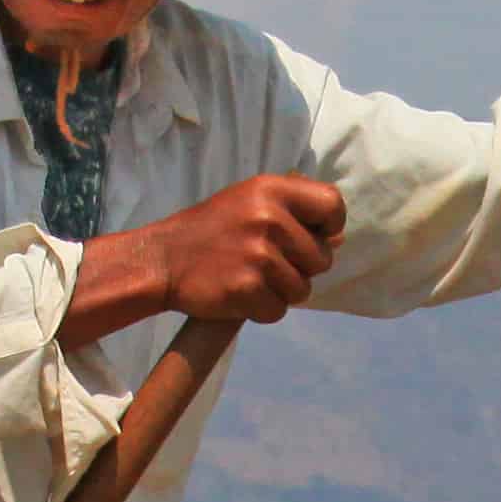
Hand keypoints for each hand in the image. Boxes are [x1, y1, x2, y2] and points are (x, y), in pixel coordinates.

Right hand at [63, 169, 343, 344]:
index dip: (331, 226)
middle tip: (268, 263)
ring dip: (281, 292)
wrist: (162, 260)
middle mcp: (269, 219)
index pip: (332, 204)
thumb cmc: (211, 230)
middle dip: (302, 268)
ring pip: (302, 289)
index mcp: (272, 190)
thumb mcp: (249, 201)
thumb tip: (338, 237)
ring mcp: (258, 255)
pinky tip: (240, 294)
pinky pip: (278, 311)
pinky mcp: (246, 289)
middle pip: (321, 258)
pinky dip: (262, 310)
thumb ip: (293, 213)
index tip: (314, 237)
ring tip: (251, 278)